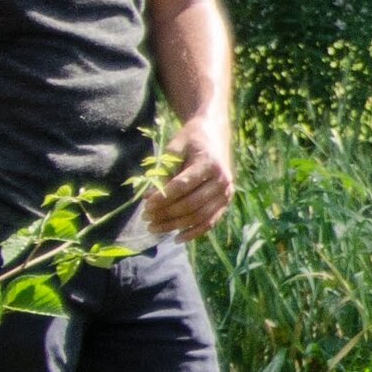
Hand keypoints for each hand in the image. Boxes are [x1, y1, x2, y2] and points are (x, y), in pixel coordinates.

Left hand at [145, 113, 236, 240]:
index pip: (183, 186)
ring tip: (154, 228)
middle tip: (146, 218)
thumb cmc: (191, 139)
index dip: (163, 198)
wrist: (214, 133)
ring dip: (176, 225)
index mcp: (209, 163)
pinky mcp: (226, 201)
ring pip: (199, 216)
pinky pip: (210, 222)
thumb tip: (149, 198)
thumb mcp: (175, 148)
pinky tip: (177, 238)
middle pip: (191, 204)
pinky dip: (194, 233)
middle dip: (166, 214)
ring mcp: (226, 192)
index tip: (145, 205)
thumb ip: (164, 171)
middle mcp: (221, 180)